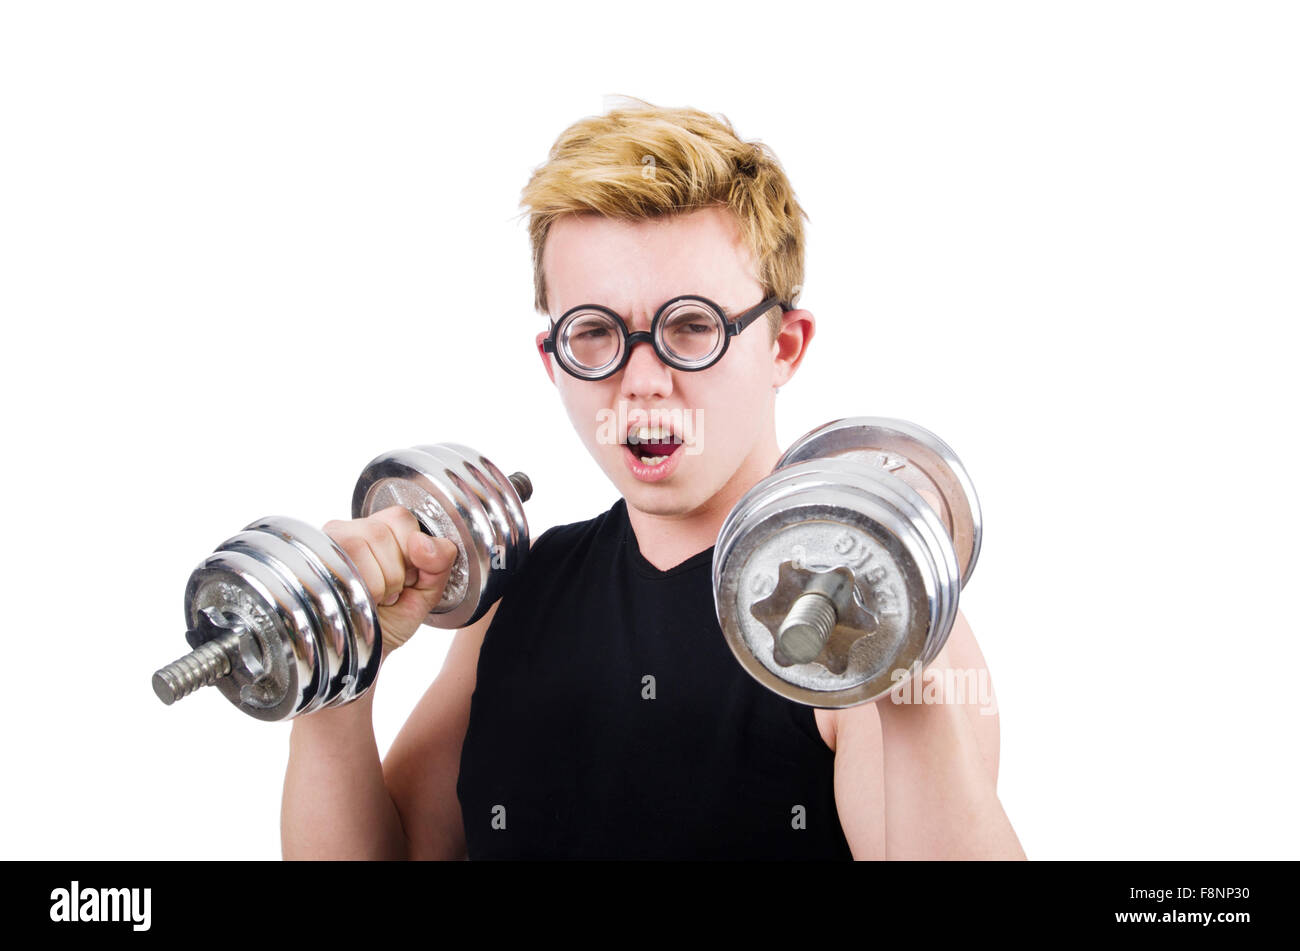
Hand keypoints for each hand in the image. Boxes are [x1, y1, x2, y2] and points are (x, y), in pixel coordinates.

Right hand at [323, 506, 459, 652]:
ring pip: (362, 545)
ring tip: (373, 598)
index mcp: (378, 531)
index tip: (408, 578)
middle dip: (395, 572)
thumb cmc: (390, 622)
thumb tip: (422, 541)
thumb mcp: (426, 592)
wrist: (364, 657)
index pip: (400, 518)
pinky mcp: (312, 562)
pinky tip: (358, 602)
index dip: (411, 551)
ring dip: (378, 584)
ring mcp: (326, 545)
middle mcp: (348, 531)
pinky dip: (363, 591)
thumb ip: (439, 563)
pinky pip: (347, 564)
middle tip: (388, 593)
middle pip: (381, 532)